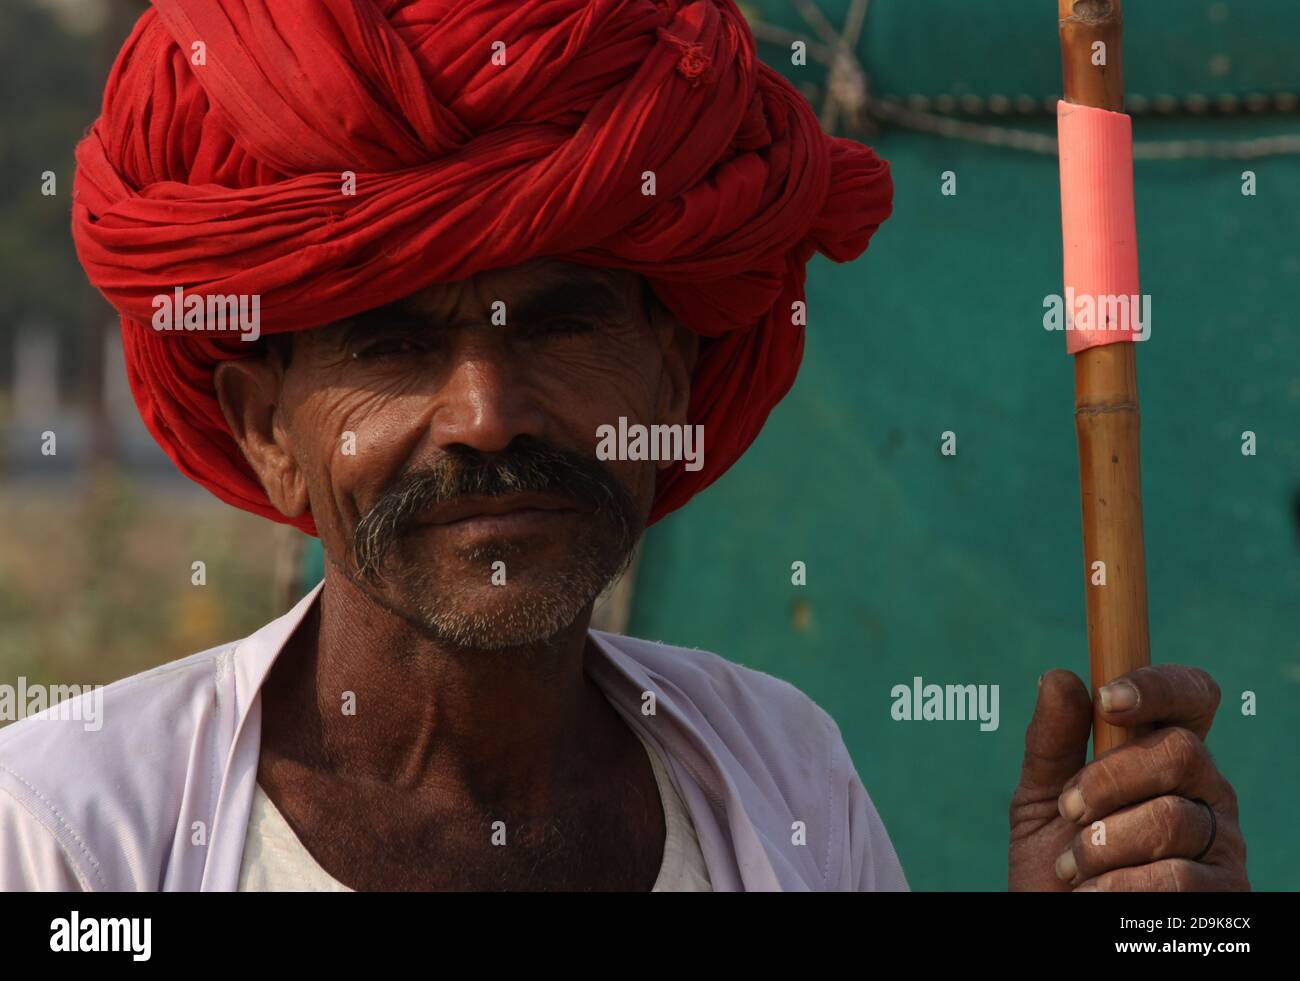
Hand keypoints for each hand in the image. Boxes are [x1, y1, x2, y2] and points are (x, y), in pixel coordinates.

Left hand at [1009, 665, 1247, 890]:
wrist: (1063, 929)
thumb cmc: (1059, 865)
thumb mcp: (1041, 800)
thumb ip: (1051, 742)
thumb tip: (1059, 677)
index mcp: (1164, 756)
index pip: (1192, 696)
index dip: (1158, 687)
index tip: (1108, 700)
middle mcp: (1205, 791)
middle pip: (1180, 751)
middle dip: (1108, 779)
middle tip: (1069, 811)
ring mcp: (1221, 842)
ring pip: (1171, 818)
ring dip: (1102, 845)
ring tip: (1073, 869)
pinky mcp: (1225, 894)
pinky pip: (1176, 878)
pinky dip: (1118, 887)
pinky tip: (1093, 895)